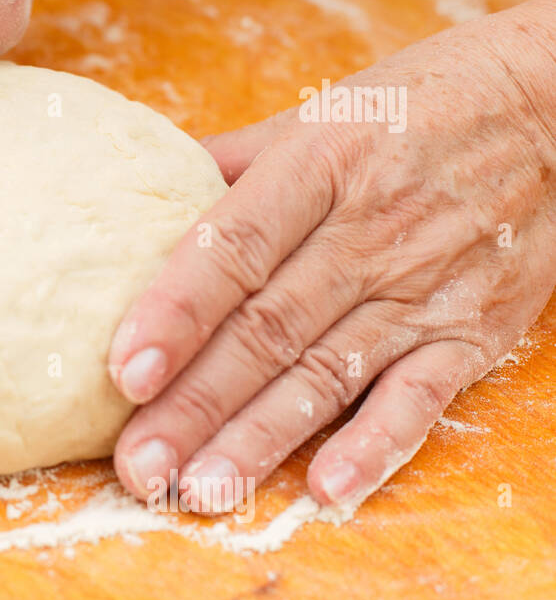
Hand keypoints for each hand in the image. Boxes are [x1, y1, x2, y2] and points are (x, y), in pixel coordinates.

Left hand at [109, 0, 555, 512]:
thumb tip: (144, 190)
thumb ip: (231, 161)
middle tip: (137, 466)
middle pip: (267, 331)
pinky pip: (420, 397)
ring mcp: (425, 288)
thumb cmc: (416, 107)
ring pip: (327, 375)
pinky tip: (324, 490)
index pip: (234, 249)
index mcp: (319, 166)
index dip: (176, 313)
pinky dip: (374, 447)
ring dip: (259, 440)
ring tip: (199, 492)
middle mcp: (368, 232)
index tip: (124, 373)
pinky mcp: (474, 329)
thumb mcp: (318, 112)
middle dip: (196, 405)